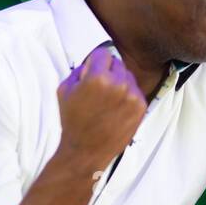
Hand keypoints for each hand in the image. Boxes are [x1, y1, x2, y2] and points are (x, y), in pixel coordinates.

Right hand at [54, 46, 145, 175]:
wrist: (86, 151)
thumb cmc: (72, 121)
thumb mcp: (64, 89)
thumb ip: (80, 69)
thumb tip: (93, 61)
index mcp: (98, 78)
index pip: (103, 53)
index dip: (95, 62)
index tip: (92, 72)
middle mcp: (118, 84)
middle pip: (117, 63)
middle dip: (108, 72)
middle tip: (99, 89)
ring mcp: (132, 95)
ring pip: (128, 76)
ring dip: (119, 83)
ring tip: (107, 101)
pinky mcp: (141, 106)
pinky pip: (135, 90)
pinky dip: (127, 96)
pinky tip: (116, 108)